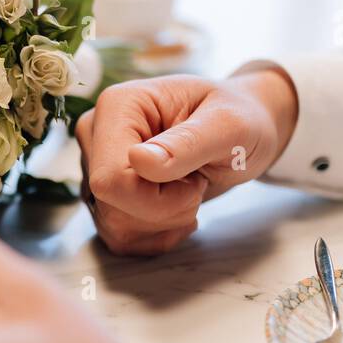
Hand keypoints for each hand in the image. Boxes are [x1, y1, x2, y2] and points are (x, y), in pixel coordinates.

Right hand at [76, 69, 297, 254]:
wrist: (246, 131)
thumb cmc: (240, 119)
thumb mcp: (230, 126)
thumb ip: (187, 143)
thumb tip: (138, 160)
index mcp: (118, 106)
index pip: (109, 178)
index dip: (155, 198)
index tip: (194, 180)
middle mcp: (97, 134)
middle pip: (108, 204)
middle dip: (163, 210)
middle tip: (195, 183)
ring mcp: (96, 165)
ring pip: (112, 225)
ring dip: (162, 222)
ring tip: (188, 190)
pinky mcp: (106, 194)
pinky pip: (119, 236)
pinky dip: (156, 234)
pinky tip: (179, 210)